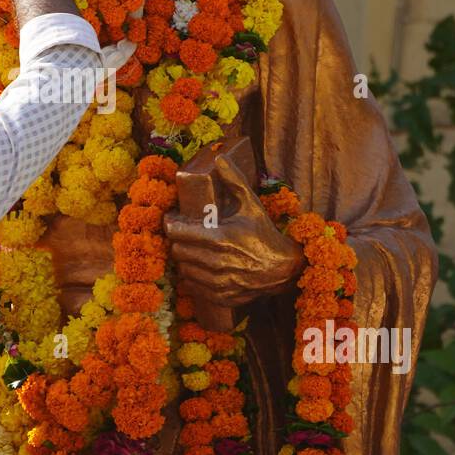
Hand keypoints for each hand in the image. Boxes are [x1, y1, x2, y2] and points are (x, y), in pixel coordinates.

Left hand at [164, 153, 306, 307]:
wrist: (283, 269)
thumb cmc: (265, 233)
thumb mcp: (251, 204)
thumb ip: (233, 180)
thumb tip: (219, 157)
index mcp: (219, 238)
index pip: (176, 232)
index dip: (170, 223)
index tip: (172, 218)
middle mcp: (216, 262)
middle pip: (177, 250)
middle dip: (178, 240)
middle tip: (184, 233)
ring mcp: (217, 282)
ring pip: (182, 269)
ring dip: (185, 258)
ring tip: (193, 249)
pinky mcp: (220, 297)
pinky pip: (192, 286)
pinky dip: (193, 276)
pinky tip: (201, 266)